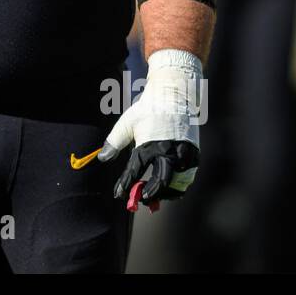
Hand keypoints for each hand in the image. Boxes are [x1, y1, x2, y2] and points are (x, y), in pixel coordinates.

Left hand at [98, 49, 201, 210]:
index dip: (126, 185)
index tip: (118, 195)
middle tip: (140, 199)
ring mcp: (184, 155)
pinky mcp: (194, 155)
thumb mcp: (127, 123)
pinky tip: (169, 188)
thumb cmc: (148, 109)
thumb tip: (102, 158)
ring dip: (165, 193)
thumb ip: (114, 142)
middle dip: (150, 194)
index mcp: (150, 144)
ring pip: (177, 185)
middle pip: (161, 183)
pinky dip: (178, 186)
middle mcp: (169, 152)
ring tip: (154, 195)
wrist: (174, 95)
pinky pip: (187, 179)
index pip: (135, 171)